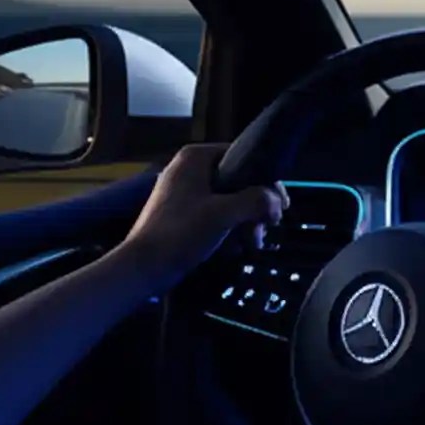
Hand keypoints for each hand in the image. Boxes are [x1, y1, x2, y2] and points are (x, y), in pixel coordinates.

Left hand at [120, 144, 287, 290]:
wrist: (143, 267)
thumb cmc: (180, 233)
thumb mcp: (223, 214)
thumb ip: (255, 201)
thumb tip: (277, 201)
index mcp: (195, 158)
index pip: (243, 157)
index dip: (266, 180)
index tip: (281, 205)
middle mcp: (189, 168)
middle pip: (238, 180)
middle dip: (256, 206)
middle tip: (267, 228)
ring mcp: (185, 191)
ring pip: (229, 199)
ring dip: (246, 221)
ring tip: (253, 242)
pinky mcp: (182, 213)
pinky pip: (216, 213)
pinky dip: (229, 227)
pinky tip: (237, 246)